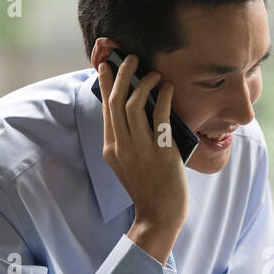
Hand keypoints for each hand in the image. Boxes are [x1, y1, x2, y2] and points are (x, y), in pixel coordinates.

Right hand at [96, 50, 187, 263]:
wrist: (159, 215)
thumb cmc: (149, 188)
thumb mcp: (128, 163)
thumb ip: (128, 140)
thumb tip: (135, 111)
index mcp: (111, 148)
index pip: (105, 109)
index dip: (105, 83)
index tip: (106, 65)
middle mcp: (121, 146)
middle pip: (115, 101)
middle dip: (122, 74)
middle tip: (131, 58)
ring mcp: (139, 149)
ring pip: (133, 104)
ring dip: (143, 83)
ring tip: (153, 73)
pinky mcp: (160, 151)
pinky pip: (159, 116)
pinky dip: (163, 97)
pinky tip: (168, 88)